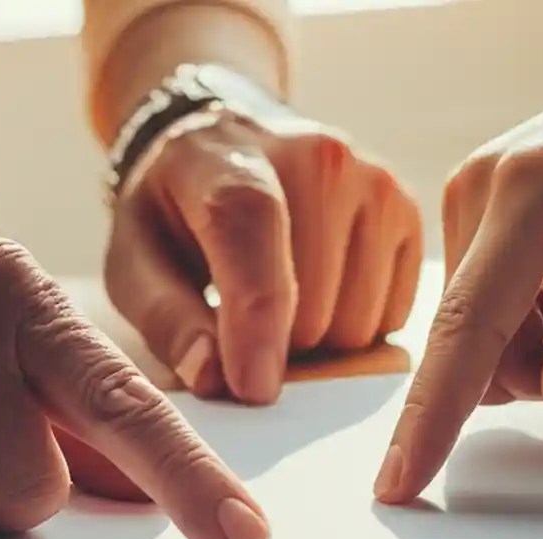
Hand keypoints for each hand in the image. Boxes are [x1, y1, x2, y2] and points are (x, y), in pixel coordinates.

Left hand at [104, 104, 422, 405]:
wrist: (230, 143)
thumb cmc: (177, 212)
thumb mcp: (136, 259)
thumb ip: (165, 317)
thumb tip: (213, 377)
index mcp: (228, 160)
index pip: (252, 227)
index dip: (256, 320)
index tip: (254, 391)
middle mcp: (316, 157)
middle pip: (314, 308)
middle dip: (278, 345)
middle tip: (246, 320)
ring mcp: (371, 180)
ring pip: (358, 322)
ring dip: (319, 341)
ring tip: (285, 303)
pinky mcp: (406, 210)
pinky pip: (393, 315)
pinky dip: (357, 324)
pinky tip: (325, 292)